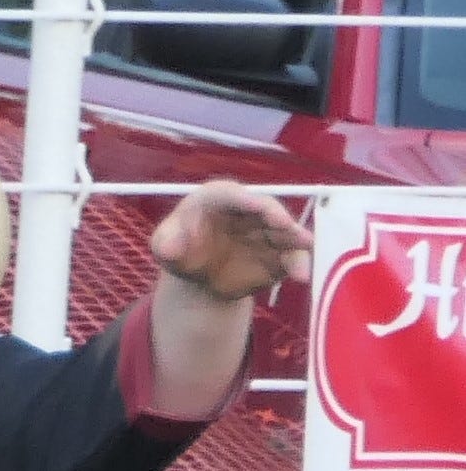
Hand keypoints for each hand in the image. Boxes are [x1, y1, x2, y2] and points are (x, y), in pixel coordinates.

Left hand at [151, 180, 311, 301]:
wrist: (197, 272)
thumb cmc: (179, 246)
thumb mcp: (164, 244)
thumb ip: (166, 243)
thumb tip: (171, 247)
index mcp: (218, 198)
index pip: (233, 196)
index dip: (247, 200)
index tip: (259, 207)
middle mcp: (248, 210)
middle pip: (267, 210)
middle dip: (279, 219)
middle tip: (288, 229)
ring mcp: (265, 231)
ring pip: (285, 233)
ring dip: (296, 241)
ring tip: (306, 250)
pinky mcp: (276, 254)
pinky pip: (290, 258)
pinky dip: (298, 264)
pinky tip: (302, 274)